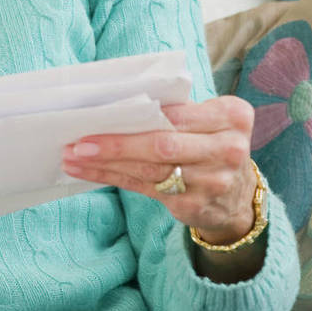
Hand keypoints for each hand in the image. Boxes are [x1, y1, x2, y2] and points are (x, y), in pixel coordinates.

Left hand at [61, 95, 257, 242]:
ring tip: (74, 157)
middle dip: (116, 144)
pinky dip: (112, 178)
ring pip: (148, 170)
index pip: (177, 114)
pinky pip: (143, 189)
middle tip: (79, 143)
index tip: (102, 114)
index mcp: (232, 117)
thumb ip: (176, 110)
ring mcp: (212, 182)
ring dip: (106, 164)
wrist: (236, 196)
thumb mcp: (208, 120)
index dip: (138, 116)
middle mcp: (228, 150)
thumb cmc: (210, 144)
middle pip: (162, 145)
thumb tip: (116, 104)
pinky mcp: (192, 205)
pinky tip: (88, 173)